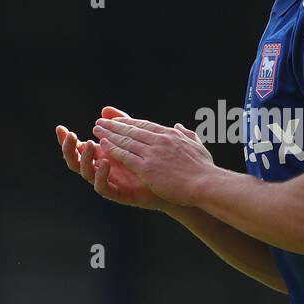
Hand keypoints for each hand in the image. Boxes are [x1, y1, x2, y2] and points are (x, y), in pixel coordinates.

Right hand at [55, 106, 176, 211]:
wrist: (172, 182)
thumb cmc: (152, 160)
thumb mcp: (135, 137)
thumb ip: (120, 124)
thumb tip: (104, 109)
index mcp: (102, 155)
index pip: (78, 148)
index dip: (67, 140)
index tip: (60, 128)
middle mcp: (102, 169)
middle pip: (77, 161)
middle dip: (69, 149)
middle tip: (70, 135)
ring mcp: (110, 181)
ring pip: (87, 173)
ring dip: (86, 158)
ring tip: (90, 144)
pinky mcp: (119, 194)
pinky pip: (104, 187)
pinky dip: (101, 175)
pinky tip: (105, 162)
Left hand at [93, 114, 217, 206]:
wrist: (206, 184)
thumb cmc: (204, 169)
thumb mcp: (198, 146)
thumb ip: (188, 135)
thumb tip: (180, 126)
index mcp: (171, 135)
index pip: (146, 125)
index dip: (130, 122)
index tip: (119, 120)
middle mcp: (159, 140)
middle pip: (132, 130)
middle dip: (114, 125)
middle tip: (100, 121)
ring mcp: (152, 153)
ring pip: (126, 141)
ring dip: (109, 134)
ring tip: (96, 130)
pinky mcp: (147, 168)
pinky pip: (126, 156)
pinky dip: (113, 149)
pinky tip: (103, 146)